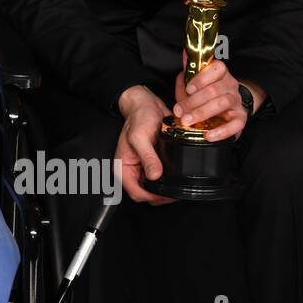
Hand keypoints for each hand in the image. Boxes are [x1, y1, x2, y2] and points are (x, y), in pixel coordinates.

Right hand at [115, 85, 175, 204]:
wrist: (146, 105)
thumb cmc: (138, 117)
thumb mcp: (140, 136)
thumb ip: (148, 157)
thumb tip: (155, 175)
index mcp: (123, 166)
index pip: (136, 193)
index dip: (152, 197)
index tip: (168, 194)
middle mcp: (132, 169)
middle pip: (146, 194)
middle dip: (161, 196)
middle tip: (177, 192)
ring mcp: (142, 168)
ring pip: (154, 189)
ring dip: (166, 190)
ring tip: (179, 186)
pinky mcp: (152, 163)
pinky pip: (161, 179)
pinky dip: (169, 181)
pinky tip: (177, 177)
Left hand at [172, 51, 257, 142]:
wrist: (226, 107)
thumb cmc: (205, 93)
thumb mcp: (194, 81)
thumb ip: (189, 69)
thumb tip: (185, 52)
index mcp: (220, 73)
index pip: (217, 68)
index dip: (201, 78)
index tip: (188, 89)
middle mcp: (230, 86)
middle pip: (214, 90)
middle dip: (194, 102)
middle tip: (180, 112)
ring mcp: (236, 102)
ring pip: (222, 103)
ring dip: (202, 113)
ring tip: (188, 121)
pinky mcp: (240, 118)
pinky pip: (235, 125)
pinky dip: (221, 131)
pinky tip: (208, 135)